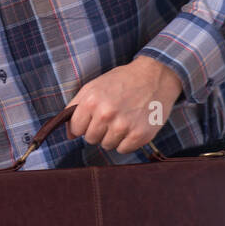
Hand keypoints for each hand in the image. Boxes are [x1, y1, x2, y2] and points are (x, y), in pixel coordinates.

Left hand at [65, 56, 183, 153]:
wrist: (155, 76)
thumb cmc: (122, 81)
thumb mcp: (93, 87)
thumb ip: (75, 109)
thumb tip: (69, 135)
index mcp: (91, 101)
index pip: (76, 129)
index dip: (84, 124)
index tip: (94, 117)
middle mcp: (106, 114)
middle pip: (91, 139)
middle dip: (99, 130)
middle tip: (112, 116)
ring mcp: (123, 125)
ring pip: (107, 145)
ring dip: (113, 136)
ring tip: (123, 119)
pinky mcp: (140, 135)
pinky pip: (123, 149)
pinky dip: (127, 141)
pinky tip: (133, 125)